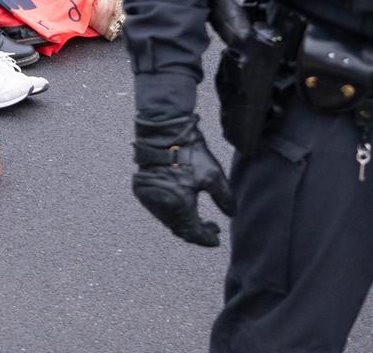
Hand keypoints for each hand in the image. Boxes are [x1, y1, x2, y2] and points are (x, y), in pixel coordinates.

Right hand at [132, 114, 233, 246]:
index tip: (217, 239)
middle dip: (196, 230)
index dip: (206, 239)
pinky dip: (171, 211)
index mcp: (179, 207)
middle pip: (179, 229)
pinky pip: (158, 208)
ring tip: (198, 216)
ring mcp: (149, 199)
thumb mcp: (214, 176)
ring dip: (183, 221)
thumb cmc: (190, 154)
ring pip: (168, 220)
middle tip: (212, 227)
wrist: (163, 134)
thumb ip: (225, 199)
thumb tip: (231, 214)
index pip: (193, 234)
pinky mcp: (141, 190)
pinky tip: (182, 205)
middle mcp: (160, 207)